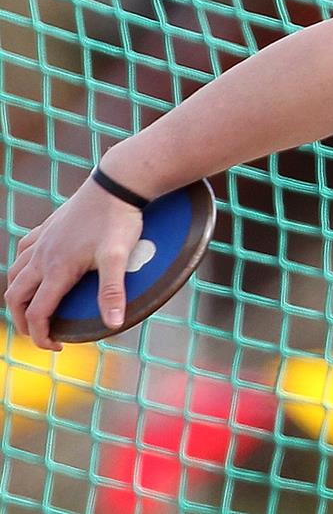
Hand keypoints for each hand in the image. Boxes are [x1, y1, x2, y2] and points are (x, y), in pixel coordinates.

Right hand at [5, 179, 143, 349]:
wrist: (117, 183)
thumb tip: (113, 323)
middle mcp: (42, 256)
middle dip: (22, 319)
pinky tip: (36, 267)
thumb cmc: (119, 219)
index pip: (38, 312)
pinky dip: (22, 266)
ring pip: (15, 273)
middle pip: (16, 296)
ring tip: (34, 306)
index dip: (41, 335)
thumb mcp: (118, 257)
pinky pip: (23, 250)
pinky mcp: (48, 227)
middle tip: (40, 332)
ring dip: (19, 294)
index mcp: (57, 269)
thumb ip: (112, 291)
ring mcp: (43, 240)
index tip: (56, 347)